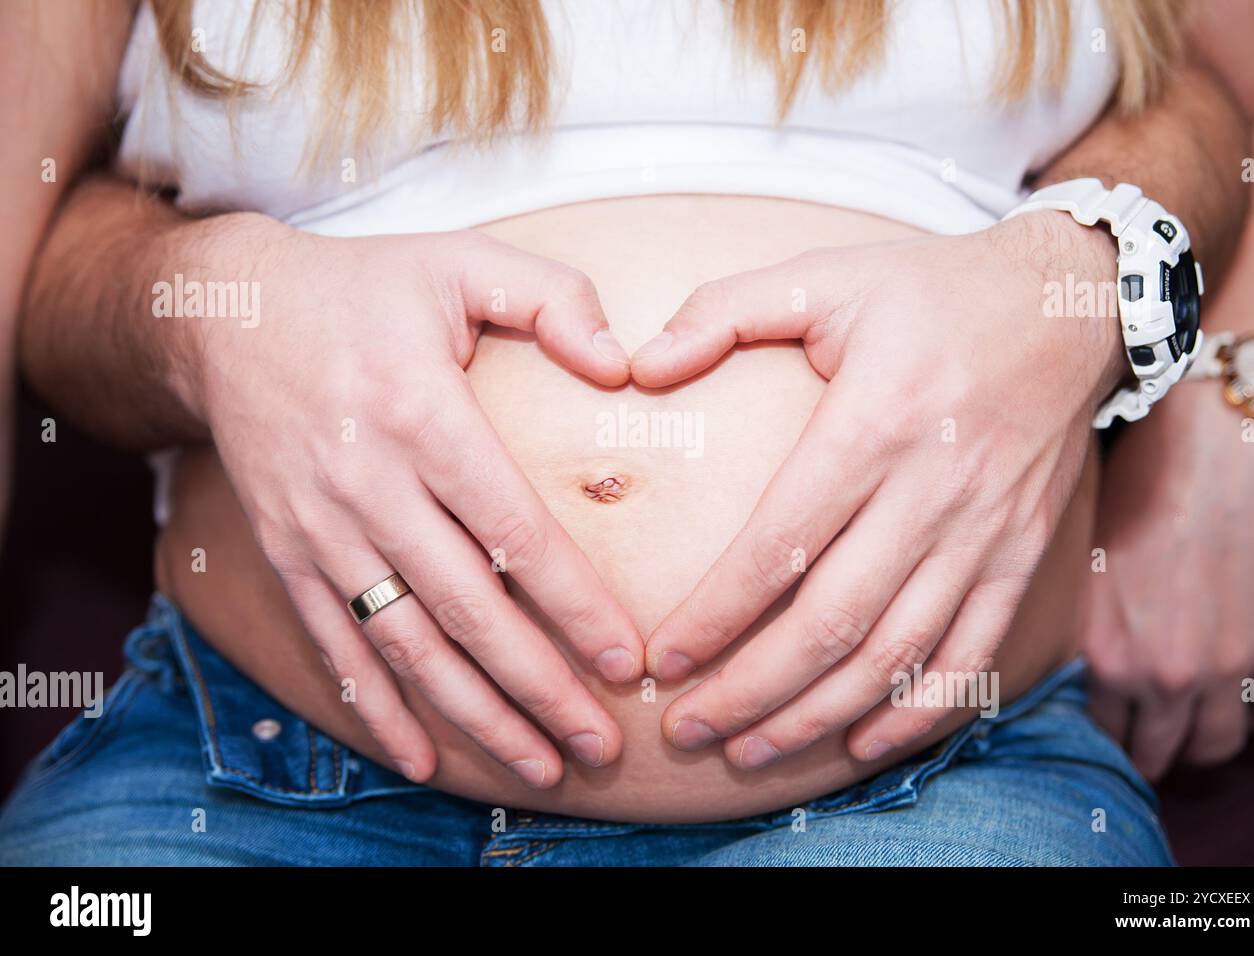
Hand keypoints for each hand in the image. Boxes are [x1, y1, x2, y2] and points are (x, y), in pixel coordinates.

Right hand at [177, 216, 644, 786]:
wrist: (225, 316)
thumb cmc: (362, 289)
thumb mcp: (460, 260)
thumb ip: (553, 297)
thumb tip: (625, 362)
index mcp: (422, 416)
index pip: (513, 532)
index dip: (573, 604)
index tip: (624, 661)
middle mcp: (368, 486)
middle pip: (467, 609)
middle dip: (538, 686)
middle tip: (600, 745)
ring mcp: (320, 530)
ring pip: (406, 644)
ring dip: (474, 715)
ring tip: (539, 765)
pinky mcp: (286, 554)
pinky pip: (336, 645)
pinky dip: (378, 708)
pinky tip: (421, 760)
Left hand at [631, 211, 1121, 767]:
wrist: (1066, 304)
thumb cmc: (930, 292)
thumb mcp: (824, 274)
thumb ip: (724, 310)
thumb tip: (637, 366)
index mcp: (873, 426)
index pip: (780, 546)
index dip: (716, 615)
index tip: (663, 660)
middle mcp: (932, 492)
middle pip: (831, 621)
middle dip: (751, 690)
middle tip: (686, 731)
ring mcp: (984, 533)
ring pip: (895, 653)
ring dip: (819, 714)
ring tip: (750, 750)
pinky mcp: (1021, 555)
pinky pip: (973, 654)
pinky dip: (918, 709)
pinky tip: (861, 742)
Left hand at [1085, 382, 1253, 778]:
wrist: (1208, 458)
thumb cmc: (1132, 498)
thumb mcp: (1082, 572)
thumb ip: (1083, 634)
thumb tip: (1078, 674)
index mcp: (1104, 657)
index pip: (1100, 731)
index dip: (1104, 733)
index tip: (1109, 730)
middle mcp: (1163, 675)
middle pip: (1158, 751)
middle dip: (1149, 752)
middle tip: (1147, 742)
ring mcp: (1225, 667)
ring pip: (1217, 745)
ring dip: (1204, 743)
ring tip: (1194, 727)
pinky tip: (1245, 699)